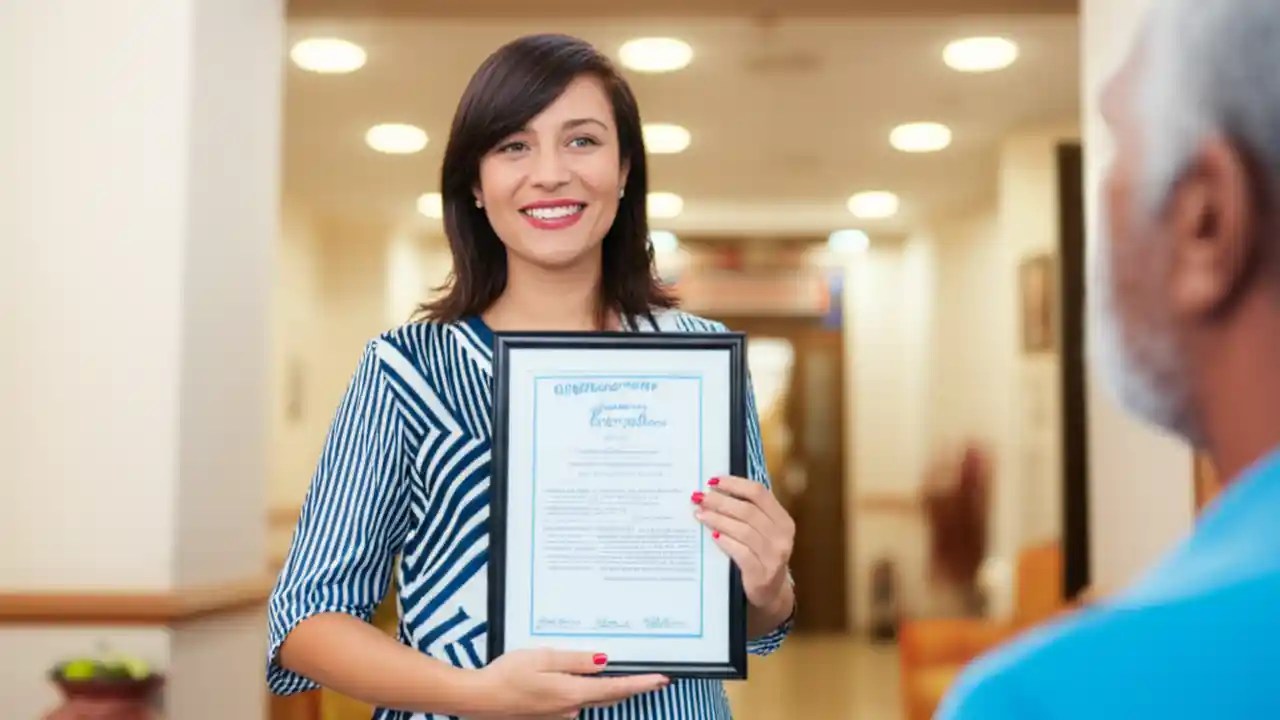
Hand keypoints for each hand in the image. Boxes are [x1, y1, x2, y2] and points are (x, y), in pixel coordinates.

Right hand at [467, 649, 668, 718]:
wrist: (477, 699)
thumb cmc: (506, 675)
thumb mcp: (542, 658)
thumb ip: (575, 660)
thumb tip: (603, 661)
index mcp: (571, 693)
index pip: (615, 688)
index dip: (641, 684)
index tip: (662, 679)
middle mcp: (570, 709)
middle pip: (606, 695)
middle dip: (629, 686)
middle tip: (653, 677)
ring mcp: (558, 716)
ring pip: (587, 697)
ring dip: (598, 687)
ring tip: (608, 672)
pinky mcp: (547, 717)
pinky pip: (571, 701)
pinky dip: (577, 689)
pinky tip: (564, 679)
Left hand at [693, 475, 794, 616]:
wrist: (771, 592)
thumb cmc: (761, 555)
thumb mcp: (763, 532)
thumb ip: (748, 512)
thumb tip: (715, 489)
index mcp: (782, 520)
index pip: (759, 493)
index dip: (735, 484)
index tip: (712, 481)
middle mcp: (782, 537)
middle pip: (748, 511)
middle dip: (720, 502)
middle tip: (699, 497)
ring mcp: (774, 557)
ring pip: (743, 530)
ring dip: (718, 519)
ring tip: (700, 514)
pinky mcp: (762, 574)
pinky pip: (741, 553)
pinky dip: (726, 542)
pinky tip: (712, 535)